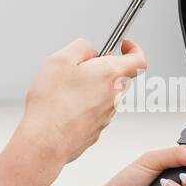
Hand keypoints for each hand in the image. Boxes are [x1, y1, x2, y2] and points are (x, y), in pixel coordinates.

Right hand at [18, 38, 146, 166]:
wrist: (46, 140)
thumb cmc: (52, 104)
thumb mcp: (60, 59)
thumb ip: (81, 47)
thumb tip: (90, 50)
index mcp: (110, 75)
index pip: (139, 60)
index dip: (134, 49)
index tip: (124, 45)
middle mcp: (114, 96)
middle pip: (119, 77)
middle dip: (104, 69)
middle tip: (81, 67)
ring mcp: (106, 116)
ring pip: (105, 95)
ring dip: (91, 89)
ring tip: (65, 90)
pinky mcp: (96, 131)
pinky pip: (94, 112)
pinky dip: (83, 107)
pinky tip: (63, 108)